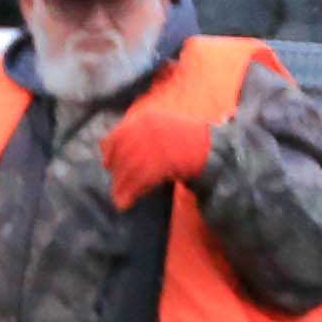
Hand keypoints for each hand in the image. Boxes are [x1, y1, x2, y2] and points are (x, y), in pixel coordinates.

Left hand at [104, 94, 223, 203]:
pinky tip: (127, 203)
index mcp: (147, 119)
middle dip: (117, 173)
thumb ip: (141, 134)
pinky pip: (141, 180)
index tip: (106, 164)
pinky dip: (131, 193)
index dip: (109, 152)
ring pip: (129, 169)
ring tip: (119, 200)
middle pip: (123, 155)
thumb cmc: (188, 141)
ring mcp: (156, 144)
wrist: (214, 149)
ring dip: (121, 187)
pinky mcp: (164, 162)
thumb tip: (109, 146)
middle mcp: (149, 129)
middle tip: (115, 188)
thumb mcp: (163, 128)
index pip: (118, 135)